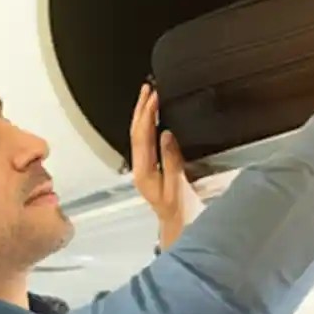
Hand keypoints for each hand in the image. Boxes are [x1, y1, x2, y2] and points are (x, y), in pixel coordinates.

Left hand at [130, 83, 188, 248]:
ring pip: (138, 136)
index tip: (154, 97)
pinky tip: (153, 117)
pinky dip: (147, 125)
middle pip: (136, 133)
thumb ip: (171, 160)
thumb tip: (165, 134)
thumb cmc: (178, 210)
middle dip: (141, 109)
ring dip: (142, 114)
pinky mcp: (148, 166)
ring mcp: (142, 167)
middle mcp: (139, 167)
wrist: (175, 224)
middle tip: (148, 89)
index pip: (141, 137)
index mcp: (144, 171)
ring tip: (148, 96)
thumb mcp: (177, 186)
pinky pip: (144, 141)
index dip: (147, 115)